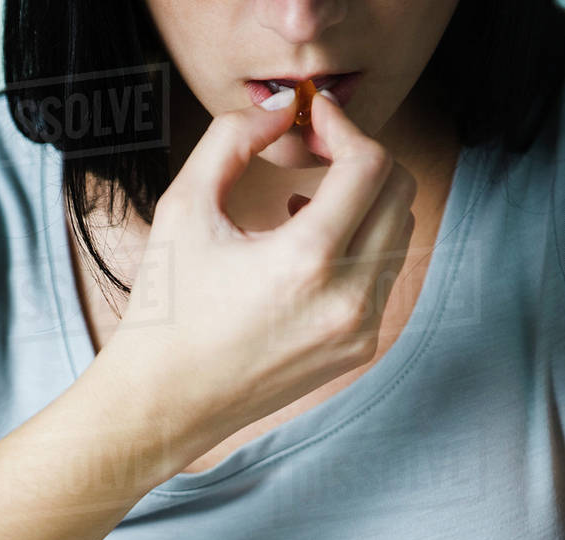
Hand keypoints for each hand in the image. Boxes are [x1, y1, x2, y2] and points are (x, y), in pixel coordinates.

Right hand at [106, 87, 416, 465]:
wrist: (167, 400)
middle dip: (361, 159)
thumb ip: (232, 138)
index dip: (346, 126)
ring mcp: (359, 330)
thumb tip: (283, 111)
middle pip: (399, 194)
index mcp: (306, 262)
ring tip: (302, 204)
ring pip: (399, 235)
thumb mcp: (185, 208)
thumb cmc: (167, 309)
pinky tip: (308, 247)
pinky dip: (360, 247)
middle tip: (315, 153)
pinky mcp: (358, 350)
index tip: (314, 120)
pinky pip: (383, 277)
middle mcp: (347, 300)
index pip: (369, 165)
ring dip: (363, 203)